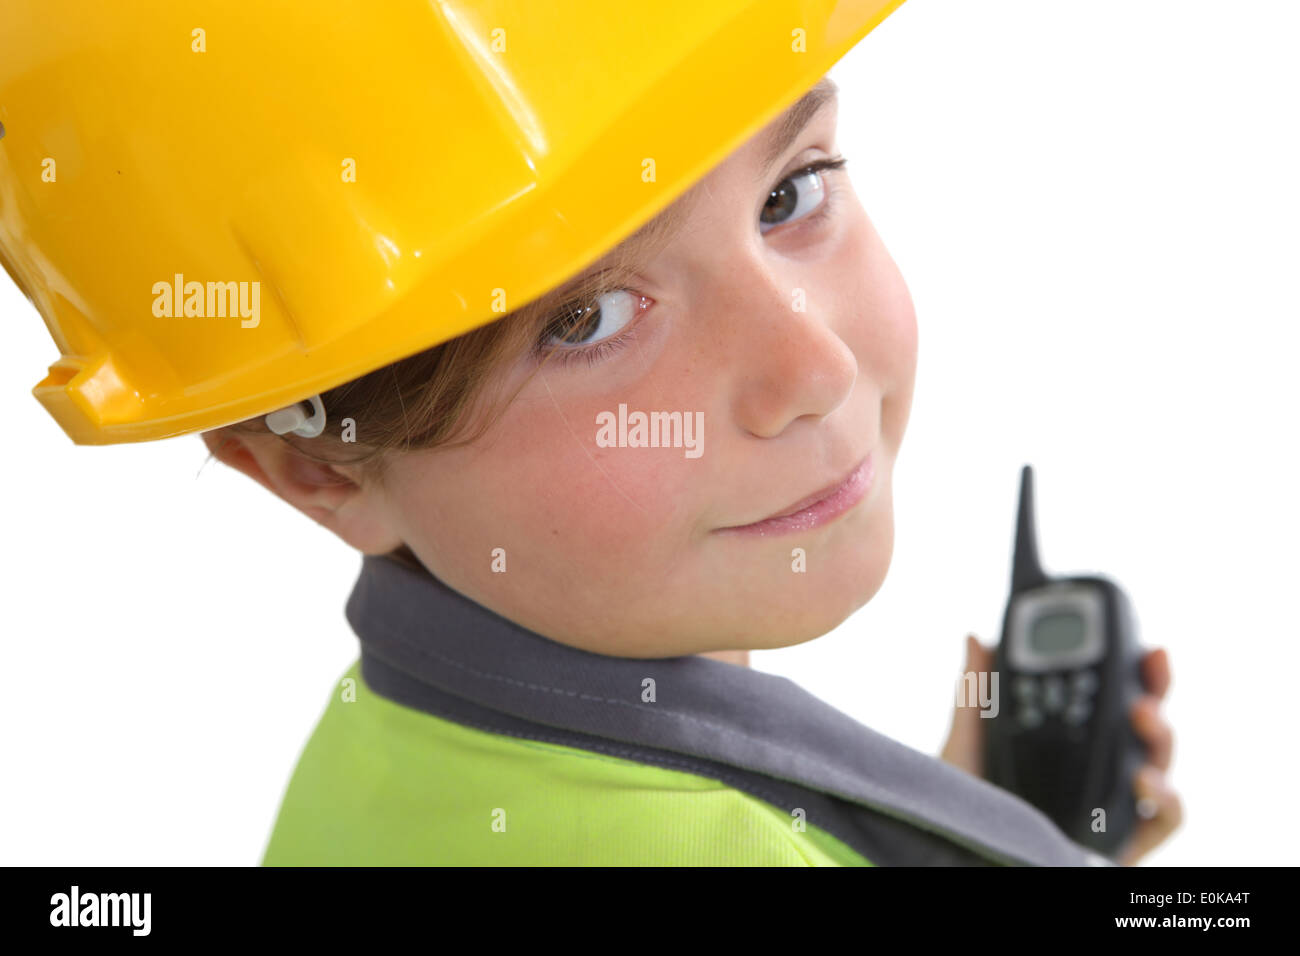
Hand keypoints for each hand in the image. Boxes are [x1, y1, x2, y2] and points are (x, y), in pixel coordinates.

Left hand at [939, 634, 1182, 864]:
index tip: (1142, 643)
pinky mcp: (1122, 843)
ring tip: (1143, 715)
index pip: (1109, 698)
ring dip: (1161, 735)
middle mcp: (1097, 769)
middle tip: (1153, 662)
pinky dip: (1166, 797)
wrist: (961, 856)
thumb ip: (975, 694)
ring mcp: (1112, 804)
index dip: (1132, 669)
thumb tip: (975, 638)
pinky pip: (1163, 821)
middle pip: (1143, 724)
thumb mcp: (965, 746)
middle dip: (1156, 688)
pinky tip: (1144, 779)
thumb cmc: (969, 807)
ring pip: (1159, 763)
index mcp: (1067, 740)